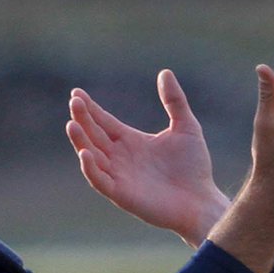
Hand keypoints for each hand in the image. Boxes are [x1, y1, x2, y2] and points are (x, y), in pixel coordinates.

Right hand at [66, 70, 229, 245]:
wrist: (201, 200)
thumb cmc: (194, 168)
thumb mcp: (186, 127)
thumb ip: (174, 101)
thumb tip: (165, 72)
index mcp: (130, 141)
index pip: (104, 122)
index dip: (90, 109)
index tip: (77, 94)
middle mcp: (120, 158)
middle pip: (94, 135)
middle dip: (83, 119)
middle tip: (74, 102)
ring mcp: (119, 176)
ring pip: (92, 156)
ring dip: (81, 141)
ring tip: (72, 124)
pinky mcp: (122, 194)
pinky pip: (100, 181)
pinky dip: (91, 169)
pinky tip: (85, 153)